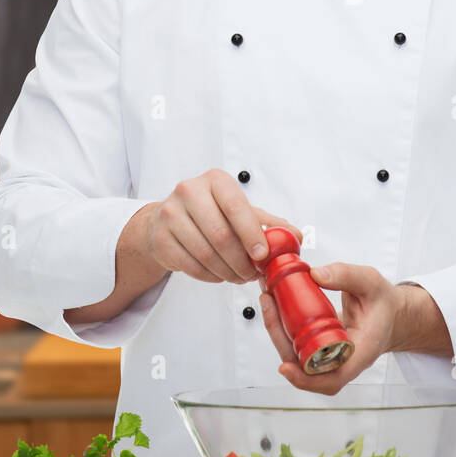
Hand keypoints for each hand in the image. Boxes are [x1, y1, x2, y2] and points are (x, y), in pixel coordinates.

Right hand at [133, 169, 301, 284]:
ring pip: (205, 253)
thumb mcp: (239, 211)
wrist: (165, 221)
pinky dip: (210, 276)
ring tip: (238, 276)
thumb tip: (295, 236)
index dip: (251, 234)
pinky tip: (219, 275)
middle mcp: (189, 191)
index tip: (262, 255)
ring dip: (227, 272)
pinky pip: (190, 266)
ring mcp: (170, 214)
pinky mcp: (160, 238)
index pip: (236, 206)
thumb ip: (268, 222)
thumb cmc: (209, 213)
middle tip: (252, 274)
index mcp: (215, 180)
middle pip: (221, 235)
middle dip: (241, 261)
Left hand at [260, 262, 406, 394]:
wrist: (387, 313)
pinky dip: (282, 326)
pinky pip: (296, 344)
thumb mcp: (371, 282)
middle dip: (280, 339)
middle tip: (269, 307)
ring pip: (295, 355)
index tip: (286, 367)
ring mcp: (327, 356)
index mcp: (360, 352)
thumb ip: (347, 276)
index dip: (306, 379)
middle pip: (304, 366)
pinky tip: (274, 304)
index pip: (332, 378)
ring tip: (268, 300)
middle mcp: (341, 360)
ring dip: (277, 331)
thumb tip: (316, 275)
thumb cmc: (383, 303)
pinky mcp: (317, 348)